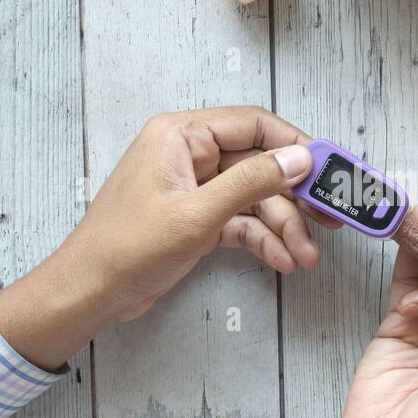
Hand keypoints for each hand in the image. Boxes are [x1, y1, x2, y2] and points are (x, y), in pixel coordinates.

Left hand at [0, 106, 331, 368]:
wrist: (88, 293)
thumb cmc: (126, 248)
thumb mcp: (197, 214)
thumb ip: (252, 182)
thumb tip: (298, 158)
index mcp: (181, 135)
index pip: (253, 124)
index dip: (295, 145)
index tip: (328, 170)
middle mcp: (189, 155)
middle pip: (259, 165)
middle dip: (293, 198)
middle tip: (329, 219)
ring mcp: (194, 188)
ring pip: (254, 198)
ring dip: (283, 227)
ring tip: (305, 256)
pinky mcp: (196, 219)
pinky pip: (241, 222)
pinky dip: (263, 240)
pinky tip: (283, 260)